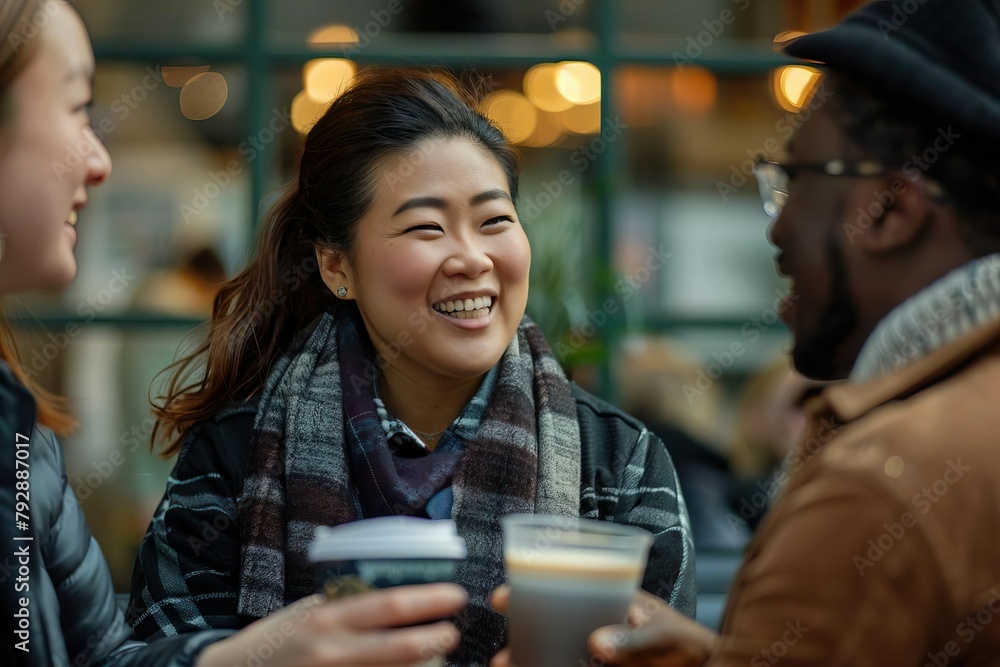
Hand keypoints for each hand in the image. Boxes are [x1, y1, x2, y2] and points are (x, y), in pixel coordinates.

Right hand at [197, 583, 466, 665]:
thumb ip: (347, 606)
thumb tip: (397, 595)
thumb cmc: (276, 640)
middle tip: (452, 633)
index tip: (455, 596)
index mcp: (328, 617)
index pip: (390, 604)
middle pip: (400, 647)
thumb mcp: (308, 611)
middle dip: (436, 639)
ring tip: (436, 656)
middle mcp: (332, 650)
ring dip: (421, 666)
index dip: (429, 600)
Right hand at [489, 586, 714, 666]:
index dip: (528, 587)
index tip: (504, 598)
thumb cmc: (690, 645)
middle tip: (502, 654)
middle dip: (520, 636)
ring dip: (529, 660)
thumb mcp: (663, 635)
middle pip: (548, 623)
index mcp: (606, 598)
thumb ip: (634, 638)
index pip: (561, 584)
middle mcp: (594, 623)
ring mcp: (596, 653)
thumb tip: (597, 643)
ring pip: (552, 653)